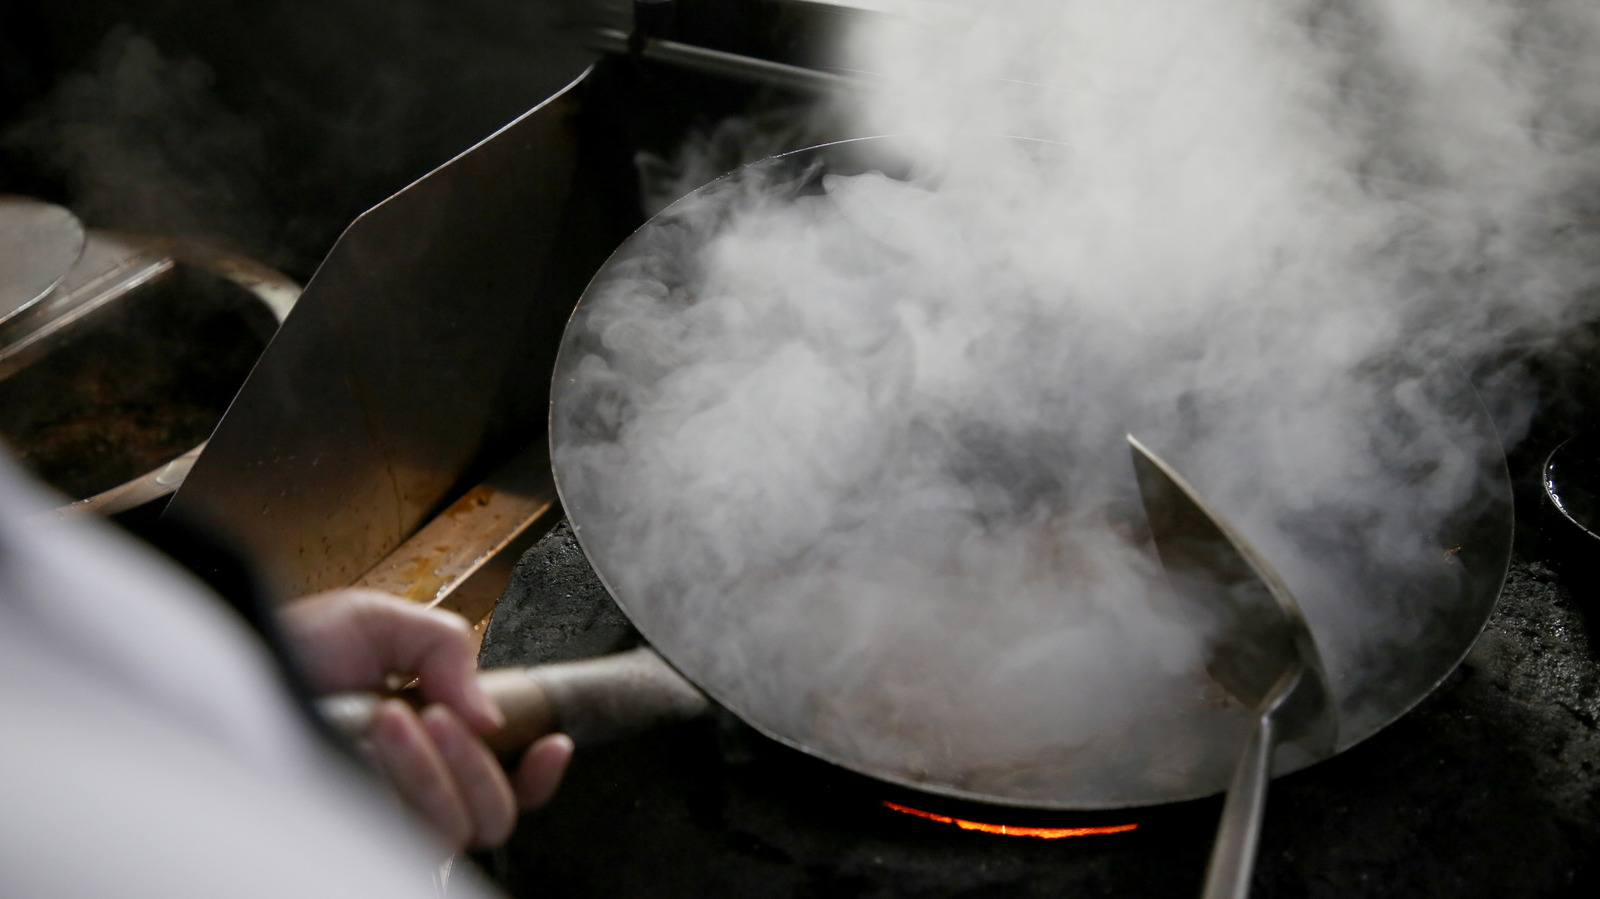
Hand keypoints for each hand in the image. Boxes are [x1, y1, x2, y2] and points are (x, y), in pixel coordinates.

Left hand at [280, 589, 572, 848]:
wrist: (234, 665)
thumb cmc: (295, 649)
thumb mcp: (381, 622)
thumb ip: (448, 649)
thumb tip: (491, 716)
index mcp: (435, 744)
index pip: (508, 785)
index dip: (539, 776)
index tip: (551, 744)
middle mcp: (416, 788)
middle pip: (491, 815)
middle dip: (474, 763)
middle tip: (436, 714)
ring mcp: (383, 816)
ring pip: (451, 826)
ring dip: (430, 768)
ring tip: (387, 717)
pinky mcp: (349, 829)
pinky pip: (403, 831)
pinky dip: (396, 781)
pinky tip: (367, 746)